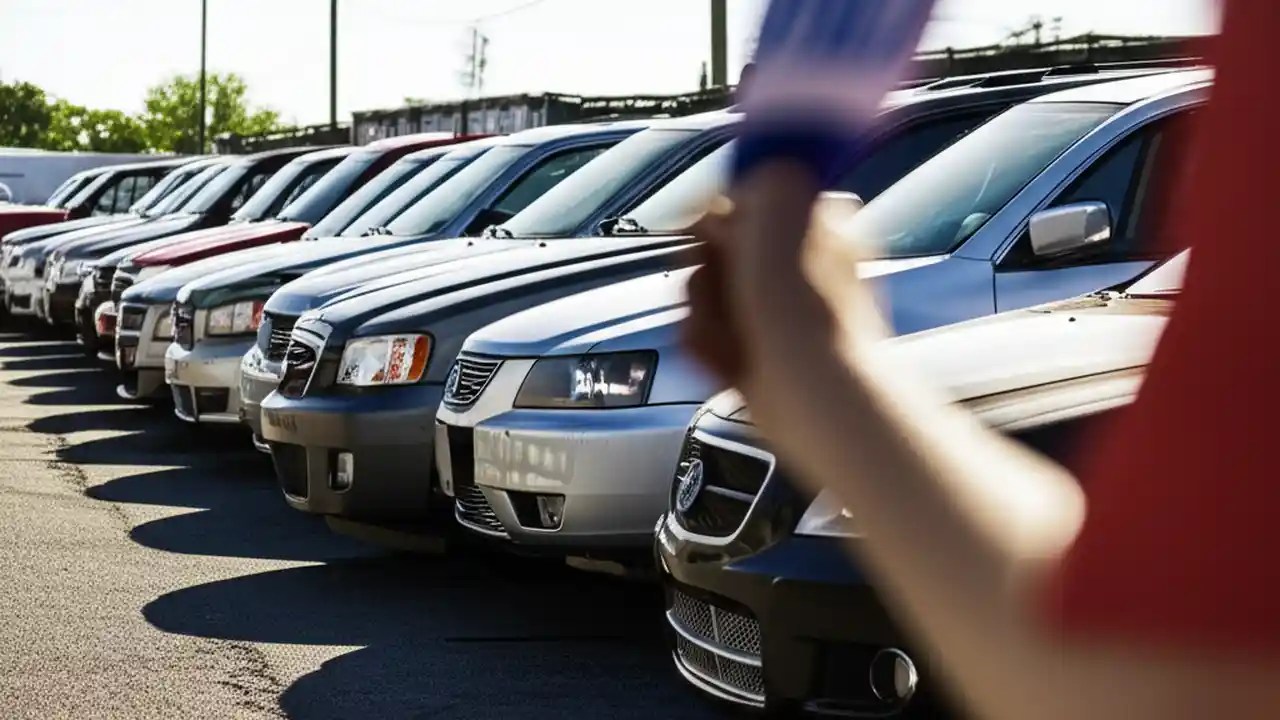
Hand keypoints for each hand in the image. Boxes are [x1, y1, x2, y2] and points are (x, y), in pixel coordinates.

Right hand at [682, 163, 883, 391]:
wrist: (811, 397)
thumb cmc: (804, 315)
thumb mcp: (779, 216)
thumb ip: (763, 177)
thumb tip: (753, 168)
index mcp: (815, 222)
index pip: (750, 196)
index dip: (721, 215)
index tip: (708, 232)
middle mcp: (798, 263)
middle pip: (718, 247)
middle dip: (707, 271)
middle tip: (728, 292)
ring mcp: (776, 308)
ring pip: (707, 293)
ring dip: (705, 315)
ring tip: (731, 336)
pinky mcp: (757, 347)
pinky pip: (709, 333)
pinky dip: (710, 346)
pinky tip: (726, 359)